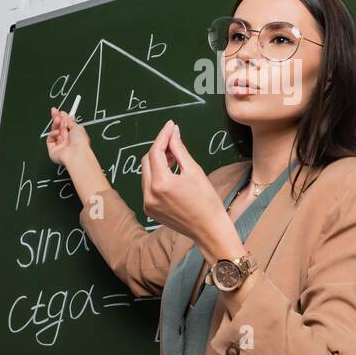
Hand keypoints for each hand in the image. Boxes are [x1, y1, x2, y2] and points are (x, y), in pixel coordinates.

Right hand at [46, 105, 91, 165]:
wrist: (76, 153)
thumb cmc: (80, 142)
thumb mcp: (77, 127)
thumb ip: (70, 121)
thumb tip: (67, 116)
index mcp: (75, 136)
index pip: (66, 125)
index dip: (63, 118)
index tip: (60, 112)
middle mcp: (67, 141)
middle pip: (59, 127)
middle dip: (57, 118)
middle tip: (54, 111)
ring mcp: (60, 145)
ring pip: (54, 132)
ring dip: (55, 124)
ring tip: (58, 119)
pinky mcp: (53, 150)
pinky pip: (50, 139)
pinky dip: (52, 134)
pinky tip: (57, 133)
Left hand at [141, 119, 228, 247]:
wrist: (209, 229)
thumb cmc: (206, 201)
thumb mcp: (194, 170)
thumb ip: (179, 149)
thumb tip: (173, 133)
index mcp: (161, 184)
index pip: (156, 152)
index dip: (163, 136)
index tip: (171, 125)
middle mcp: (149, 194)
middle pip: (147, 161)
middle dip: (159, 149)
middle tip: (174, 143)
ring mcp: (147, 204)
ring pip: (146, 173)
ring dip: (157, 162)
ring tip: (175, 159)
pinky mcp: (149, 210)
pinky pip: (148, 186)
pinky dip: (157, 176)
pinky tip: (171, 174)